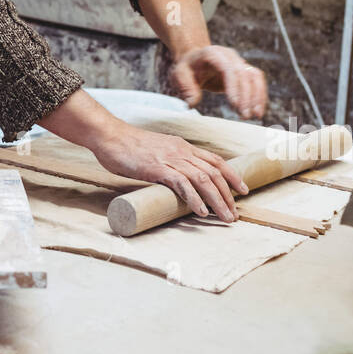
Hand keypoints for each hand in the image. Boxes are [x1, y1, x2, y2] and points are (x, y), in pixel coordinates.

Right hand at [95, 125, 247, 221]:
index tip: (243, 190)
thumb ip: (169, 162)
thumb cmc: (129, 146)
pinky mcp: (158, 168)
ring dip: (217, 201)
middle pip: (214, 173)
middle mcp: (181, 151)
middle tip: (234, 214)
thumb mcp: (157, 150)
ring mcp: (170, 159)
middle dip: (228, 195)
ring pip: (203, 180)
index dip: (232, 176)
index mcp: (182, 146)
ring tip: (225, 218)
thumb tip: (178, 181)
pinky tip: (202, 212)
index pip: (215, 160)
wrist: (109, 136)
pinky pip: (182, 184)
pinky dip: (195, 199)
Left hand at [169, 45, 267, 118]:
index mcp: (213, 54)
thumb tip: (192, 103)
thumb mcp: (179, 75)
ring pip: (255, 76)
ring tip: (255, 115)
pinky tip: (258, 110)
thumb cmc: (186, 68)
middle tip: (244, 115)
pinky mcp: (244, 71)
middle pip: (244, 73)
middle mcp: (230, 56)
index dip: (234, 86)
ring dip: (257, 96)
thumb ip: (186, 88)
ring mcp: (239, 62)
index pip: (228, 69)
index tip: (234, 105)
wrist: (194, 59)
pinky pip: (257, 81)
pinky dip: (260, 95)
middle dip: (246, 96)